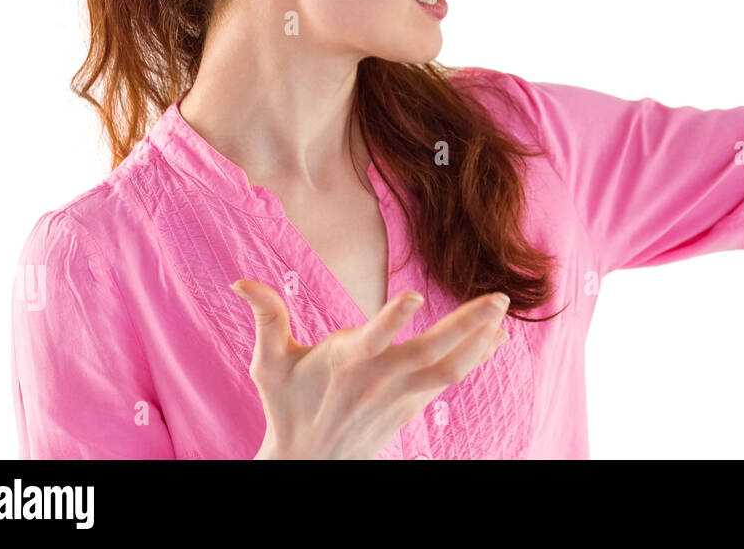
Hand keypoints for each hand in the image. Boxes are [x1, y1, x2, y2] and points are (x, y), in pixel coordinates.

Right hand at [229, 278, 510, 458]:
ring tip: (504, 315)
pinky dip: (474, 358)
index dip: (392, 318)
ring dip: (480, 340)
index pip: (373, 338)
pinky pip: (449, 380)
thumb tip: (239, 282)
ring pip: (449, 368)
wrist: (307, 462)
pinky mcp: (412, 404)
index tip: (415, 296)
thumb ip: (266, 317)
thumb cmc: (287, 405)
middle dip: (467, 323)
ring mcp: (400, 393)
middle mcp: (379, 378)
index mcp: (346, 361)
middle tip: (498, 298)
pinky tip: (494, 339)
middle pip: (430, 350)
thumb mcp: (271, 362)